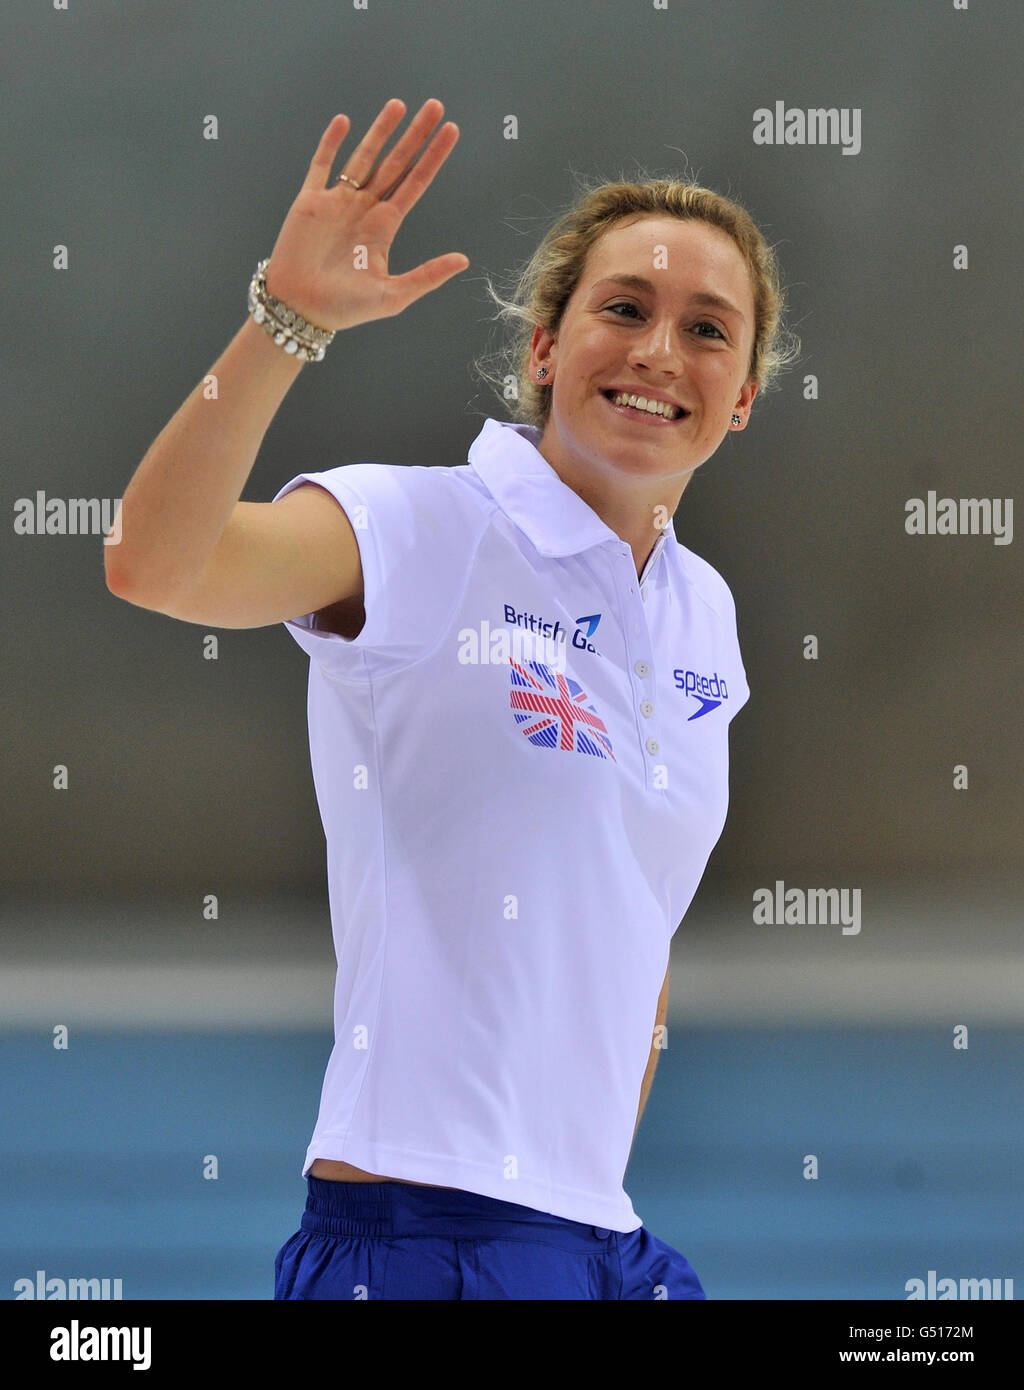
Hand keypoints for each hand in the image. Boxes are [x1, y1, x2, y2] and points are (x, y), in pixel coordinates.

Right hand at [262, 98, 468, 332]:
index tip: (451, 131)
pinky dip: (331, 142)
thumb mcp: (393, 295)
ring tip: (399, 105)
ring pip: (363, 156)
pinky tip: (345, 121)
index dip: (432, 158)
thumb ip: (427, 275)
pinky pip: (321, 164)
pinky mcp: (310, 201)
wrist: (300, 310)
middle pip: (395, 163)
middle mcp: (364, 209)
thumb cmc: (345, 307)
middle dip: (415, 135)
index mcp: (384, 227)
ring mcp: (337, 202)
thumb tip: (464, 260)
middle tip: (435, 105)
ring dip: (380, 130)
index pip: (415, 183)